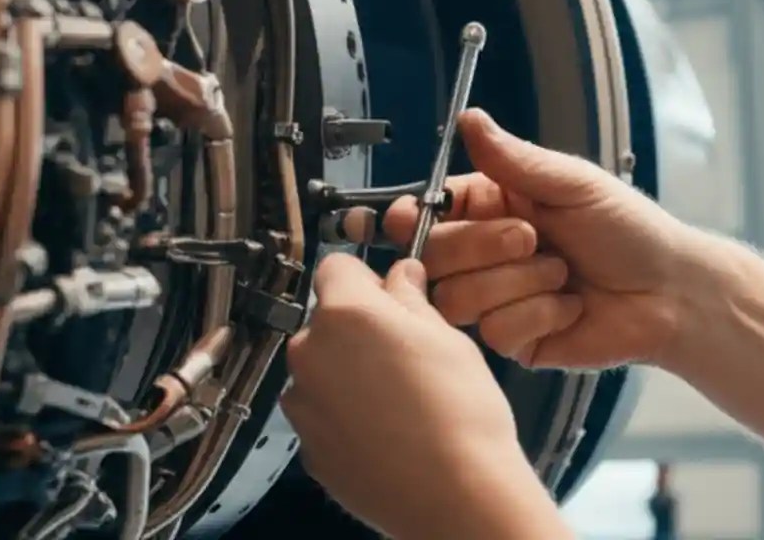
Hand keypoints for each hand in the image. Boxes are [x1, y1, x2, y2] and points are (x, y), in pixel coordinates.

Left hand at [281, 254, 569, 539]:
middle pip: (327, 321)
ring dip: (348, 373)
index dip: (367, 278)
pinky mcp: (307, 446)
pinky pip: (322, 413)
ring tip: (399, 399)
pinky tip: (386, 430)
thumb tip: (401, 276)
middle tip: (406, 353)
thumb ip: (411, 300)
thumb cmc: (459, 415)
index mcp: (346, 313)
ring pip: (322, 369)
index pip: (336, 267)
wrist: (454, 494)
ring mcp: (304, 403)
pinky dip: (345, 415)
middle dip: (359, 329)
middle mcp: (311, 353)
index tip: (388, 294)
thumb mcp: (446, 338)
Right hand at [385, 109, 722, 369]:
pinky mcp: (515, 340)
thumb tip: (470, 119)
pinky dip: (538, 314)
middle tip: (532, 238)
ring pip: (459, 297)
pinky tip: (569, 306)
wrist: (671, 292)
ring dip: (517, 282)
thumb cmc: (630, 231)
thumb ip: (514, 159)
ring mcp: (498, 300)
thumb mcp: (573, 183)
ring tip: (561, 273)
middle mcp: (488, 254)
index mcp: (496, 207)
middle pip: (436, 256)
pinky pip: (495, 331)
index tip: (414, 217)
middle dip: (485, 246)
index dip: (417, 215)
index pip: (433, 210)